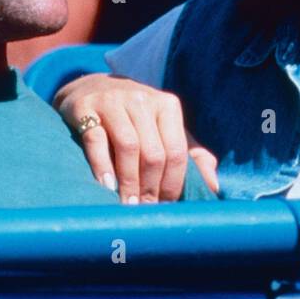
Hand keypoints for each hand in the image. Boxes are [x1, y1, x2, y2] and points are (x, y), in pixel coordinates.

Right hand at [54, 73, 218, 202]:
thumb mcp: (165, 129)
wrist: (92, 87)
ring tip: (127, 206)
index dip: (173, 184)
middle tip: (144, 211)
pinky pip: (96, 139)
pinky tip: (106, 186)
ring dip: (129, 181)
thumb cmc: (135, 118)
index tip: (165, 208)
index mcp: (167, 105)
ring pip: (128, 146)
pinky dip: (102, 165)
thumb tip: (214, 186)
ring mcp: (113, 101)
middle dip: (151, 187)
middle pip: (153, 152)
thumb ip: (191, 155)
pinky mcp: (85, 107)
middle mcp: (142, 99)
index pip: (176, 151)